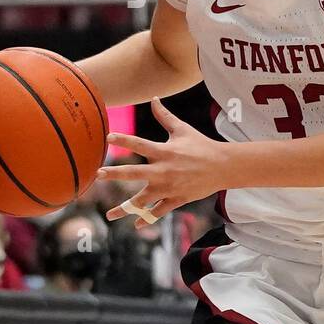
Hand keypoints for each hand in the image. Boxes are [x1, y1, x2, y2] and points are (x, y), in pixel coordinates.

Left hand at [96, 97, 228, 227]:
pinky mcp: (177, 198)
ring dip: (125, 208)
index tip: (109, 137)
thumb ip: (165, 116)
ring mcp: (169, 187)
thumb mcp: (183, 130)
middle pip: (134, 173)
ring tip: (109, 215)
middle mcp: (164, 170)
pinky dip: (147, 219)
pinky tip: (136, 224)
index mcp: (164, 151)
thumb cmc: (202, 146)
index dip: (124, 140)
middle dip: (115, 174)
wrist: (224, 166)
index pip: (140, 144)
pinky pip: (159, 211)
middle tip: (99, 174)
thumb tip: (154, 98)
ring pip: (143, 200)